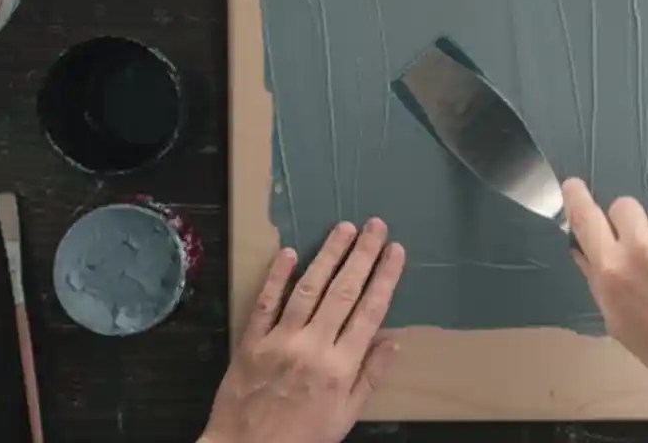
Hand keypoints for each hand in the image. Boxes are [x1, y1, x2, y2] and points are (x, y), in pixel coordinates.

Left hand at [201, 219, 405, 442]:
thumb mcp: (346, 417)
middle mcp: (314, 346)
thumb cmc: (302, 437)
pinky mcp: (252, 341)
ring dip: (328, 255)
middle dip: (362, 255)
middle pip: (343, 291)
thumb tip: (393, 341)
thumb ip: (370, 378)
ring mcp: (281, 340)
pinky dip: (277, 276)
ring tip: (343, 228)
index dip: (385, 277)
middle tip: (375, 225)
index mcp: (341, 366)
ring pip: (308, 288)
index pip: (370, 311)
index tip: (396, 251)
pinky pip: (266, 303)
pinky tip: (289, 252)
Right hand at [563, 178, 647, 395]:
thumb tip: (584, 249)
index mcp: (611, 269)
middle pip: (623, 206)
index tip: (573, 185)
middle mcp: (639, 246)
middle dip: (627, 222)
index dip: (575, 196)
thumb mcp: (616, 319)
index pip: (584, 217)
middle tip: (639, 247)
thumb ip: (599, 278)